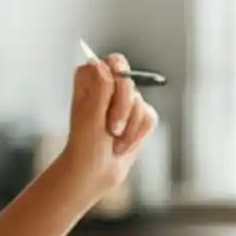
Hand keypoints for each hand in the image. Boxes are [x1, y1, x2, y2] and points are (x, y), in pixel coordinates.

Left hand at [61, 52, 157, 193]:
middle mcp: (108, 86)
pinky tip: (123, 145)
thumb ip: (100, 88)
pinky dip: (137, 135)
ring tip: (114, 141)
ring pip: (141, 103)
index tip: (108, 101)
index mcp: (90, 79)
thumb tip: (104, 65)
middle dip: (123, 109)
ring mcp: (124, 101)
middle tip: (111, 128)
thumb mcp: (90, 115)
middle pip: (130, 82)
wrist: (94, 172)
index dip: (117, 81)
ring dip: (128, 128)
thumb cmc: (86, 145)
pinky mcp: (137, 117)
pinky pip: (150, 118)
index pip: (115, 62)